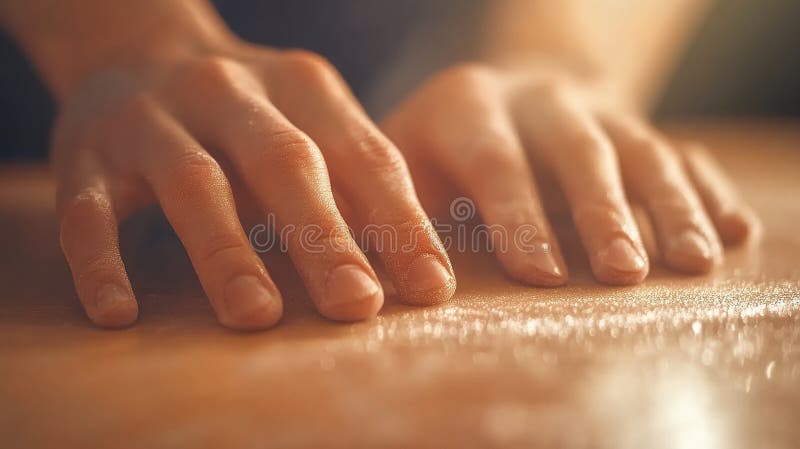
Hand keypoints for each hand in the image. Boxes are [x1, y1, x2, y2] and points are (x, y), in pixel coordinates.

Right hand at [53, 40, 454, 329]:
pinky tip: (119, 312)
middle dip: (323, 238)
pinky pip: (88, 211)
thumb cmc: (247, 114)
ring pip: (194, 185)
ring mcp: (154, 120)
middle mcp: (229, 93)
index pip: (364, 156)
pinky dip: (102, 261)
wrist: (134, 50)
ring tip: (257, 315)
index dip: (401, 222)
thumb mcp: (308, 123)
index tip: (431, 290)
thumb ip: (354, 183)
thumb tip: (419, 272)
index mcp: (301, 87)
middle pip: (284, 164)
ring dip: (227, 252)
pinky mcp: (86, 153)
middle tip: (356, 305)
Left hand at [382, 63, 757, 285]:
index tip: (542, 274)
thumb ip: (384, 210)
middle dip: (600, 212)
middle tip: (620, 272)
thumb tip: (369, 279)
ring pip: (641, 151)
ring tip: (691, 263)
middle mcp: (538, 100)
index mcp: (466, 105)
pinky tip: (734, 233)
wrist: (500, 93)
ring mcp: (596, 111)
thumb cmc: (433, 150)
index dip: (518, 214)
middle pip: (577, 150)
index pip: (494, 158)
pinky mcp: (639, 127)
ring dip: (668, 207)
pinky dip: (710, 192)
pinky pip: (684, 153)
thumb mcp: (396, 162)